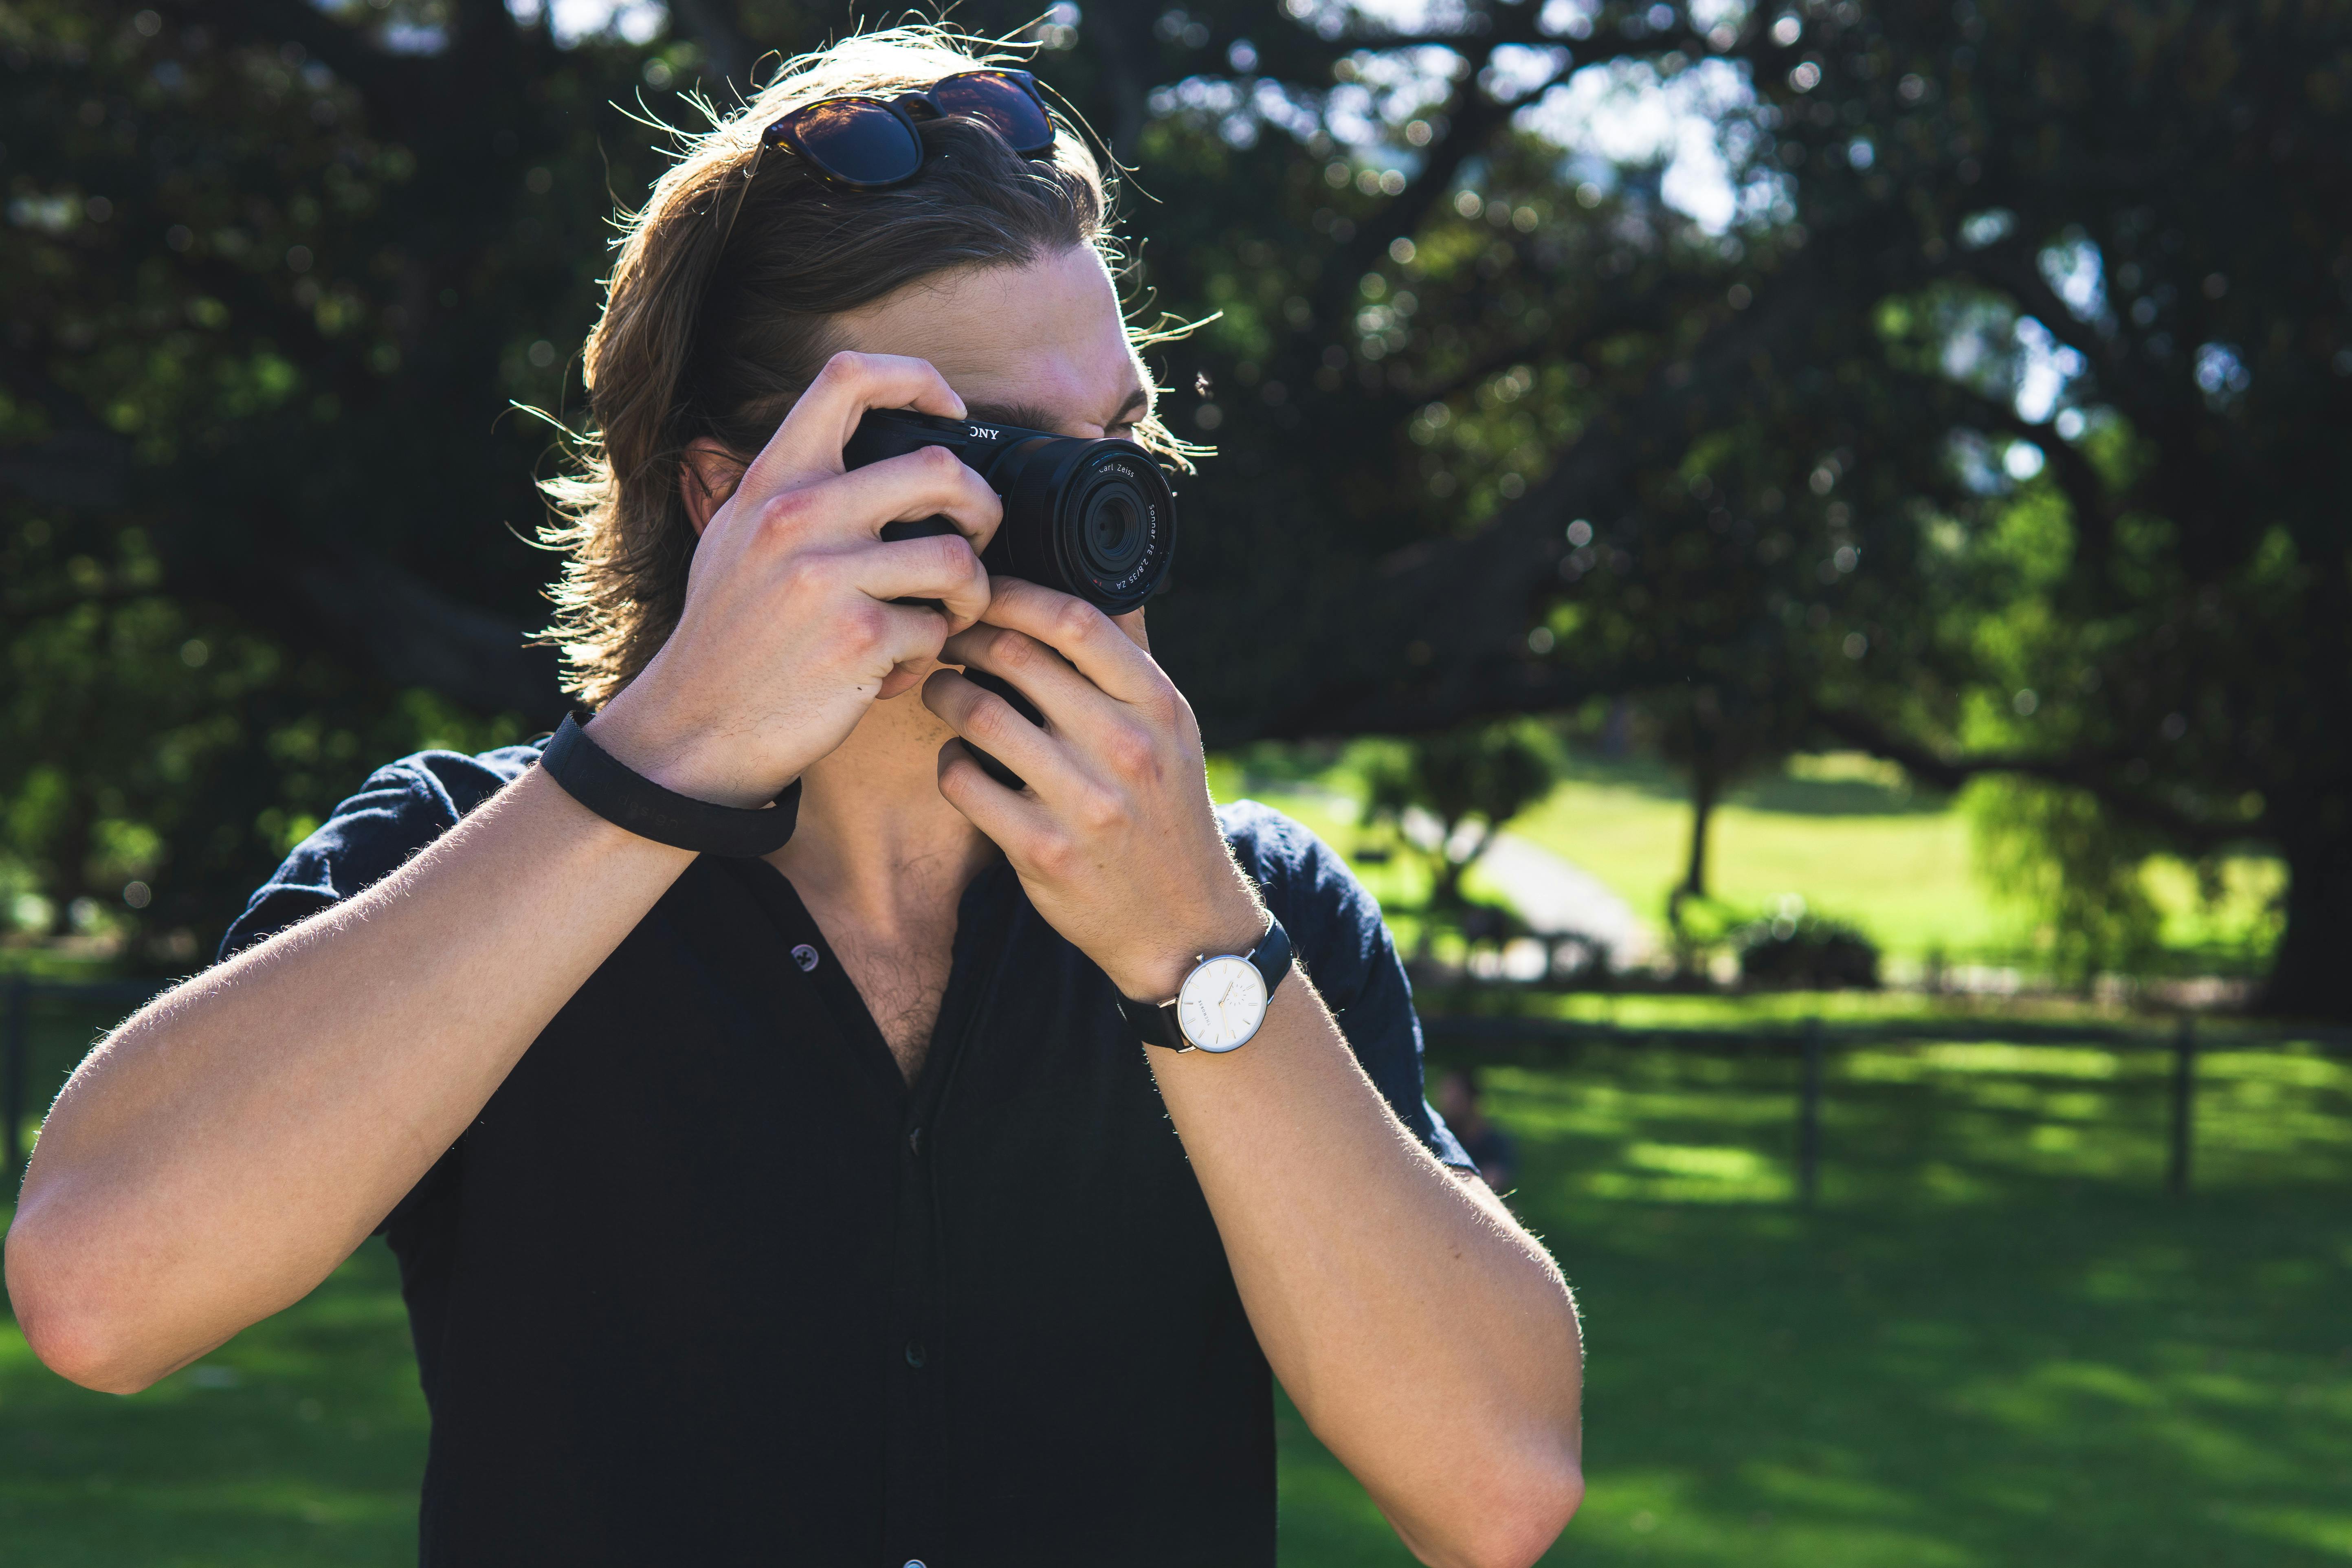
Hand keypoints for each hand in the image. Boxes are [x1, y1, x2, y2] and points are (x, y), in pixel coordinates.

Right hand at [587, 352, 1002, 805]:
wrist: (698, 728)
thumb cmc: (731, 633)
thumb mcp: (737, 536)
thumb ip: (796, 488)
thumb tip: (873, 444)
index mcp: (773, 480)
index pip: (849, 378)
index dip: (917, 379)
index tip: (948, 414)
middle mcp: (797, 516)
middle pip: (940, 469)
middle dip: (983, 507)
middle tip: (974, 541)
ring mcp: (826, 578)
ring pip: (957, 558)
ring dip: (972, 593)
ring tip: (945, 615)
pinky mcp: (858, 639)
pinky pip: (939, 630)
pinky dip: (933, 653)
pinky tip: (899, 667)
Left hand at [921, 578, 1263, 1000]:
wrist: (1181, 923)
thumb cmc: (1165, 810)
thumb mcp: (1170, 729)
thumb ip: (1131, 659)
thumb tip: (1095, 572)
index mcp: (1157, 705)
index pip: (1075, 620)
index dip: (1014, 593)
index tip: (984, 593)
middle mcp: (1125, 748)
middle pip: (1015, 656)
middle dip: (967, 639)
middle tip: (949, 642)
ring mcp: (1083, 802)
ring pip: (978, 714)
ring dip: (944, 694)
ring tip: (942, 693)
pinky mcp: (1042, 851)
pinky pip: (963, 781)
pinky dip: (949, 763)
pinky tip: (959, 762)